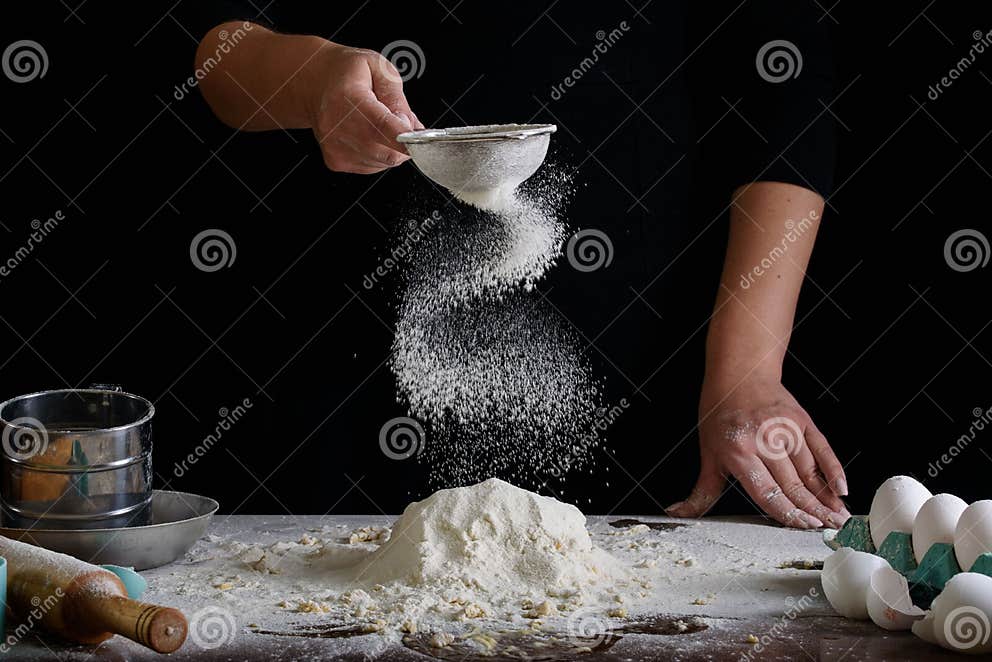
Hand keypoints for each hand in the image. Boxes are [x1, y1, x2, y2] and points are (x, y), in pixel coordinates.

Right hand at [307, 45, 424, 173]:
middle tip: (398, 120)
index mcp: (347, 99)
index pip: (382, 126)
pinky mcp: (336, 162)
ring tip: (377, 123)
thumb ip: (398, 98)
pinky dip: (380, 153)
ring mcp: (335, 148)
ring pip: (384, 162)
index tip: (421, 140)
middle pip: (387, 152)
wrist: (313, 85)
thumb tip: (411, 127)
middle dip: (404, 141)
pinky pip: (374, 166)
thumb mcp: (379, 68)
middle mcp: (337, 128)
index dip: (405, 138)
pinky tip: (367, 134)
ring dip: (391, 146)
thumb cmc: (346, 73)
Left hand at [667, 375, 849, 528]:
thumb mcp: (707, 452)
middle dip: (813, 511)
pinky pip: (822, 448)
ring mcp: (786, 429)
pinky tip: (842, 488)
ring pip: (810, 471)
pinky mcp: (802, 419)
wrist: (738, 373)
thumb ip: (701, 491)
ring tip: (839, 518)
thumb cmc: (720, 414)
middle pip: (793, 485)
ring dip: (826, 497)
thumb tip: (678, 514)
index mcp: (739, 452)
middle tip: (830, 531)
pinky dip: (833, 469)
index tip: (804, 528)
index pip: (767, 492)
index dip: (788, 514)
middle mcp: (765, 441)